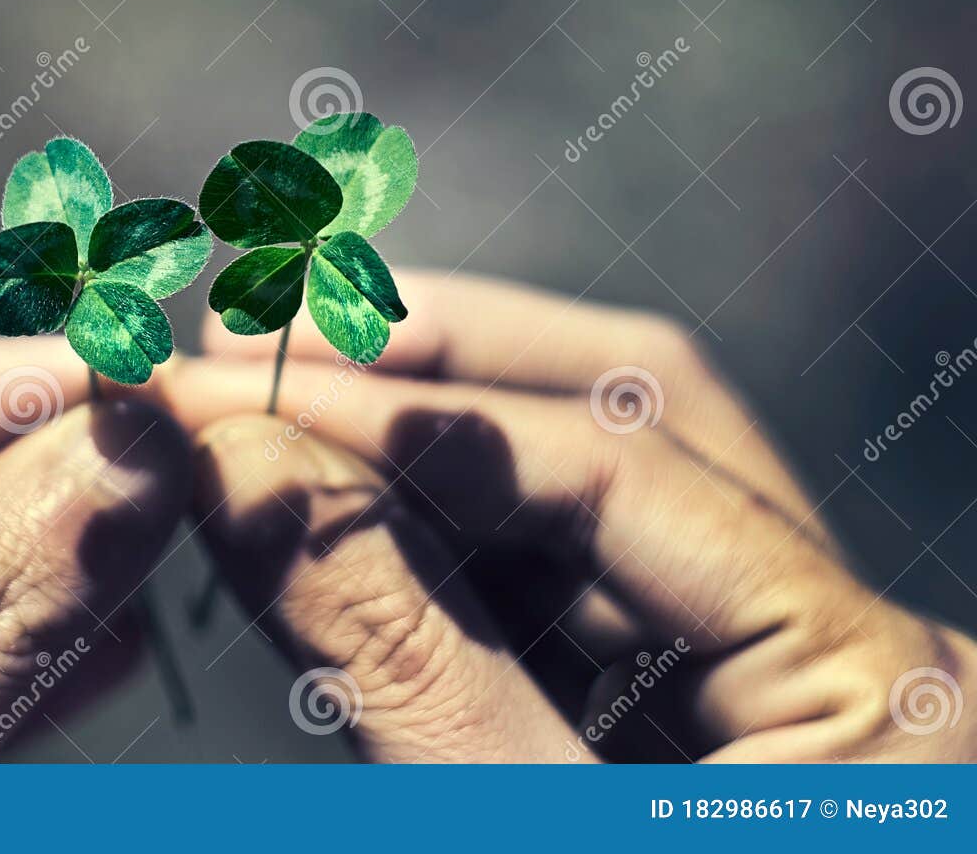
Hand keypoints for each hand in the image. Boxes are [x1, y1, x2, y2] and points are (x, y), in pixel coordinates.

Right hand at [168, 269, 976, 761]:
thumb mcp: (522, 837)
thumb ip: (395, 651)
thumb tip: (244, 465)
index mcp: (887, 693)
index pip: (629, 465)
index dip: (419, 415)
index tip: (249, 384)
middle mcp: (846, 650)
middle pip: (640, 420)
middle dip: (443, 362)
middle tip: (271, 328)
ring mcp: (765, 677)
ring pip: (590, 489)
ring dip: (423, 439)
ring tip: (271, 398)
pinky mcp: (679, 715)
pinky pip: (555, 582)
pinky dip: (434, 535)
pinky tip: (327, 506)